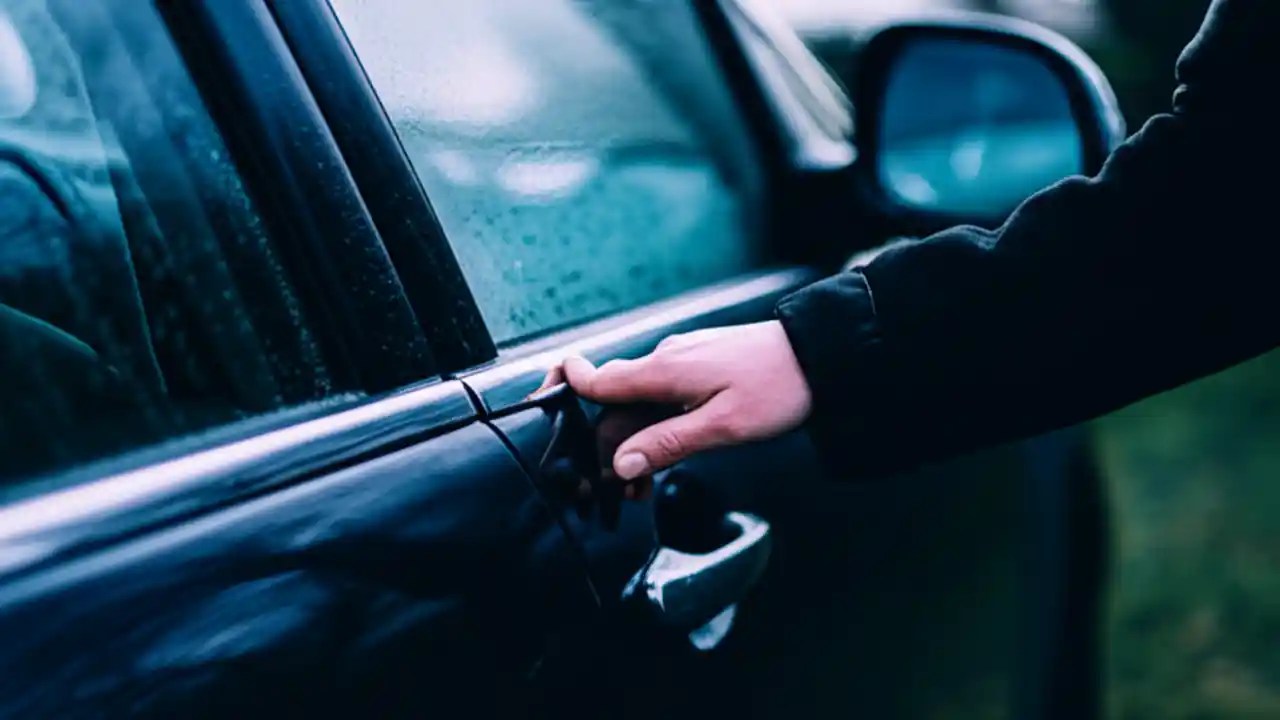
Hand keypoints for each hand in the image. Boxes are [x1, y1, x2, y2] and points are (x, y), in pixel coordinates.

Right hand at [540, 321, 812, 479]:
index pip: (595, 377)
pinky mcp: (699, 366)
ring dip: (635, 442)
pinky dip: (656, 426)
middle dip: (606, 444)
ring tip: (642, 486)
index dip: (563, 388)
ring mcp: (683, 361)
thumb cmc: (778, 387)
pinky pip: (662, 397)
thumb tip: (621, 464)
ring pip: (640, 403)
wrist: (820, 356)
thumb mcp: (722, 427)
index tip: (543, 406)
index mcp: (664, 371)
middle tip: (615, 489)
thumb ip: (667, 444)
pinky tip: (665, 455)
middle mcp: (666, 361)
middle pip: (614, 402)